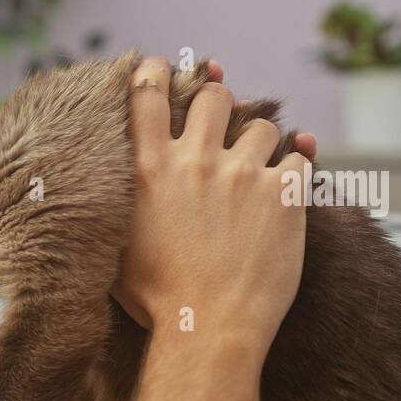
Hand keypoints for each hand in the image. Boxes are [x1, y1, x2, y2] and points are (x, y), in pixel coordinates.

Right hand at [111, 56, 313, 358]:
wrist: (207, 331)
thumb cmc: (155, 300)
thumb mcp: (114, 245)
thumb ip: (115, 203)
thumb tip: (102, 185)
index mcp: (146, 170)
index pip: (147, 94)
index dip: (157, 73)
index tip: (163, 69)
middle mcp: (194, 161)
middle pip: (213, 97)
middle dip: (218, 105)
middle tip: (218, 125)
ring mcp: (242, 174)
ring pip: (262, 126)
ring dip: (259, 142)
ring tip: (253, 169)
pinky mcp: (284, 194)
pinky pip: (299, 159)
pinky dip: (295, 167)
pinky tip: (288, 184)